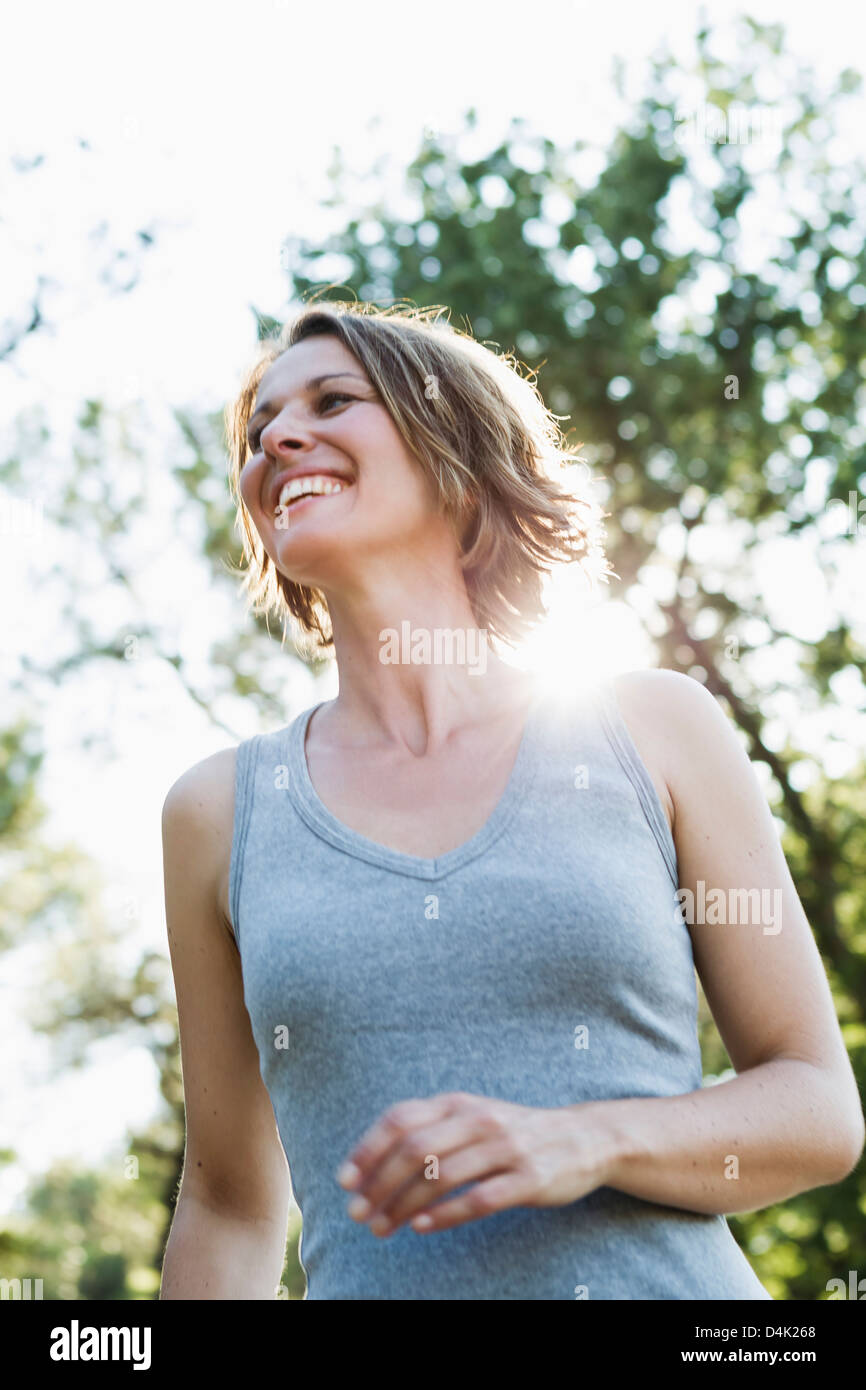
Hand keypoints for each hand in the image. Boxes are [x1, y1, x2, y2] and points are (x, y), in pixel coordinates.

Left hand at [335, 1091, 618, 1236]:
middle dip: (379, 1184)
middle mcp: (478, 1119)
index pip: (400, 1119)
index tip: (345, 1180)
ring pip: (441, 1177)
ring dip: (404, 1205)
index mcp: (458, 1103)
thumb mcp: (471, 1117)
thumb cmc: (513, 1132)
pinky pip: (479, 1199)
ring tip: (381, 1227)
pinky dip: (446, 1215)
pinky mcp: (528, 1179)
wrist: (582, 1138)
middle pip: (414, 1150)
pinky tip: (423, 1228)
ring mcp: (505, 1148)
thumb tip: (371, 1160)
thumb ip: (429, 1129)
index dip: (368, 1149)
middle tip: (357, 1213)